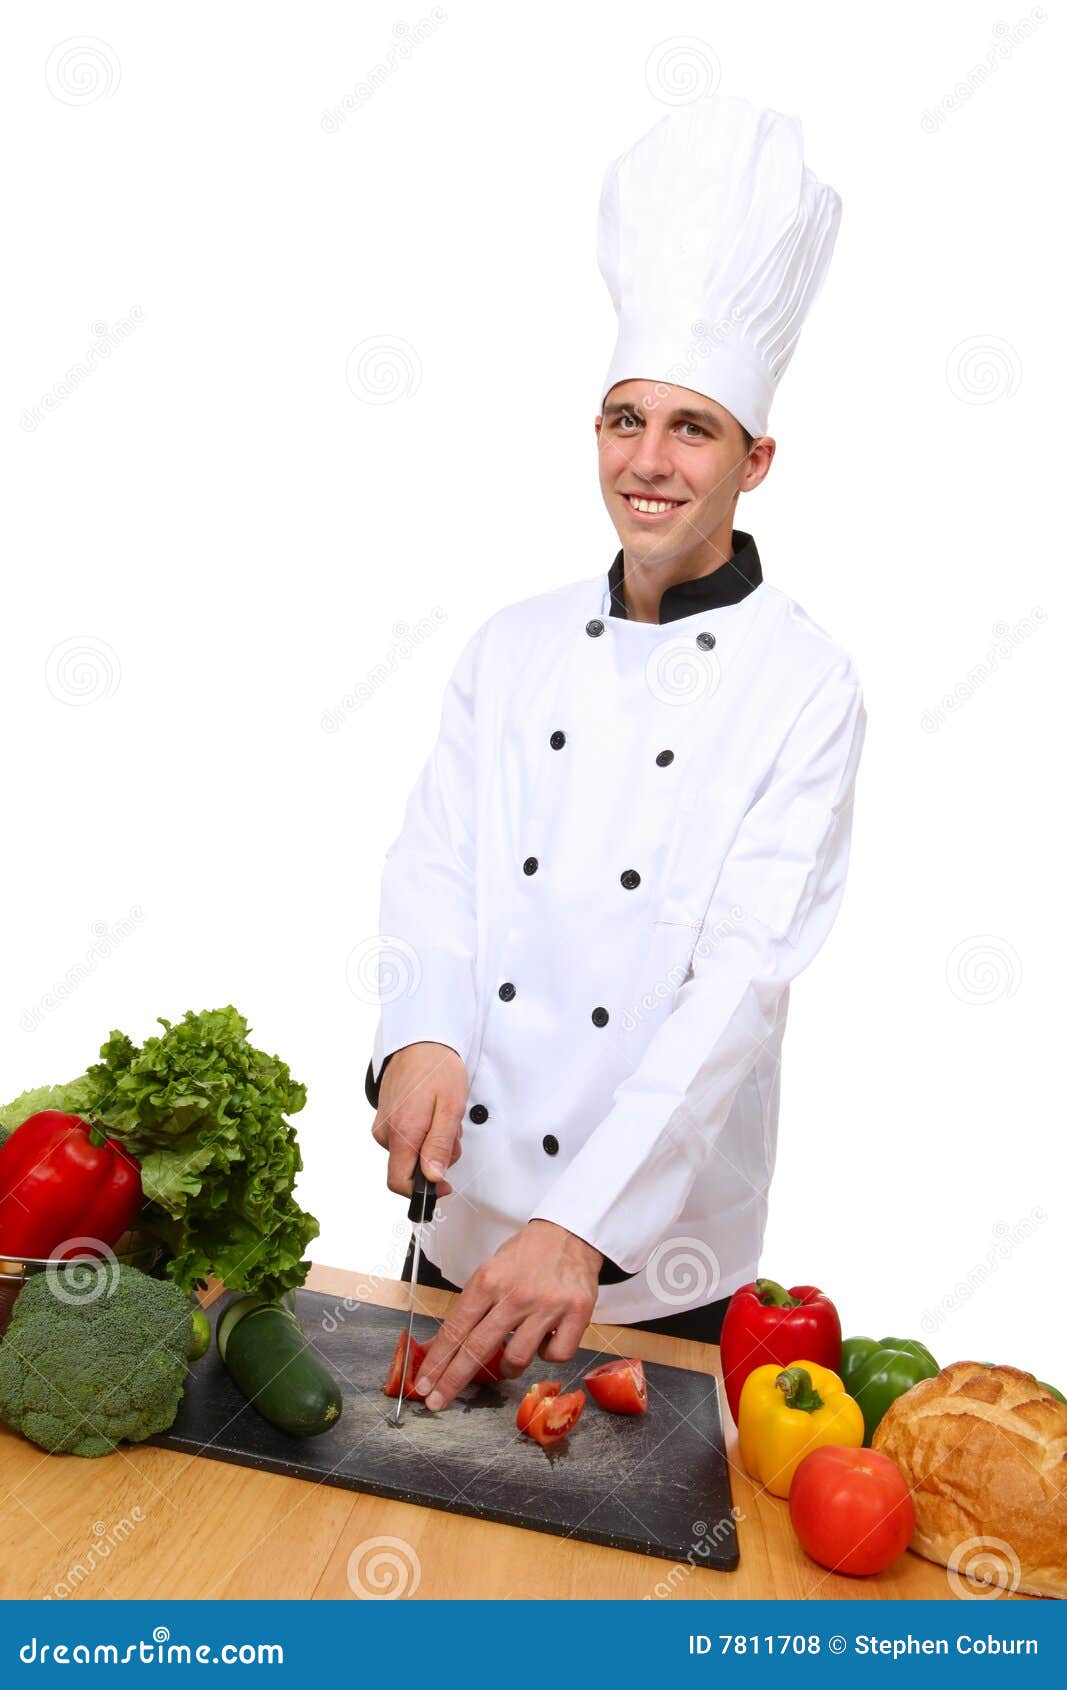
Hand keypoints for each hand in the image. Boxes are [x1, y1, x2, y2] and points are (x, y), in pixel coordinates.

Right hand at [370, 1042, 466, 1197]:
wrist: (420, 1042)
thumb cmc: (437, 1070)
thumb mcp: (450, 1107)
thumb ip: (439, 1145)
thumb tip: (432, 1177)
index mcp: (402, 1132)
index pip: (399, 1182)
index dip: (422, 1191)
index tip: (443, 1186)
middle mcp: (386, 1132)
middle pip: (409, 1168)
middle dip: (435, 1160)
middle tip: (452, 1134)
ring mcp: (383, 1125)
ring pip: (409, 1154)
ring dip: (431, 1145)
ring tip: (443, 1118)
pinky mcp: (385, 1118)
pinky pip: (404, 1139)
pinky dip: (421, 1133)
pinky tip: (431, 1114)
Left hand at [412, 1220, 603, 1409]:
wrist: (570, 1233)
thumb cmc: (526, 1256)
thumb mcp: (490, 1272)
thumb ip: (470, 1309)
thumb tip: (439, 1347)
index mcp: (489, 1280)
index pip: (456, 1329)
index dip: (437, 1361)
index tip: (422, 1384)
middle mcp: (516, 1294)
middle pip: (477, 1349)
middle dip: (452, 1381)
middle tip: (436, 1402)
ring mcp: (547, 1305)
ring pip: (517, 1359)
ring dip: (509, 1369)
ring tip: (512, 1360)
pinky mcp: (576, 1313)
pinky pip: (555, 1356)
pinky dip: (548, 1355)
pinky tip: (546, 1338)